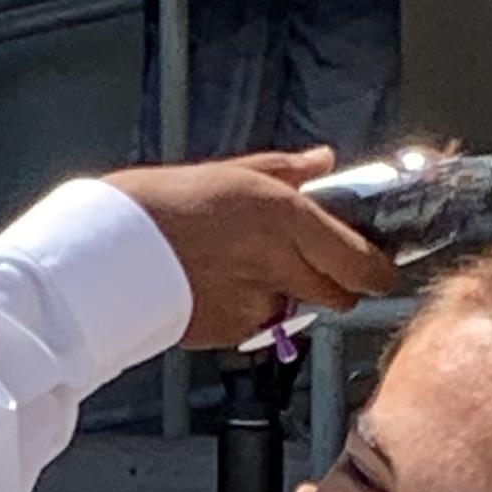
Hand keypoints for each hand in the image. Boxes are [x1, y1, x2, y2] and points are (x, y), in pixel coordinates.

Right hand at [105, 149, 393, 353]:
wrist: (108, 252)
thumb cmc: (161, 205)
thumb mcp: (231, 173)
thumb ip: (287, 171)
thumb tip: (323, 161)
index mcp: (286, 215)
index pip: (361, 260)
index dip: (380, 271)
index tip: (382, 269)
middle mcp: (280, 262)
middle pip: (341, 295)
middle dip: (340, 286)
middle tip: (320, 268)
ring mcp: (257, 301)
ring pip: (299, 311)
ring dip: (291, 297)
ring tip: (249, 270)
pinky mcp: (232, 330)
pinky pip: (259, 324)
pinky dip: (250, 311)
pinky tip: (219, 287)